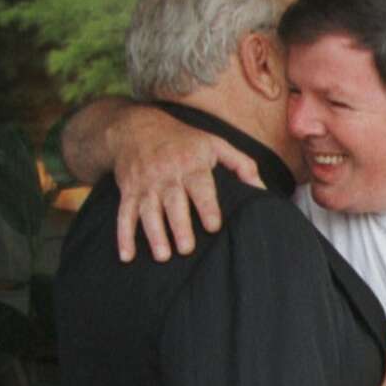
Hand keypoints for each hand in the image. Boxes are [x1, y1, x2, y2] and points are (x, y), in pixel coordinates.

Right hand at [111, 106, 263, 261]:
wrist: (136, 127)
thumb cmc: (184, 141)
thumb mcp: (215, 144)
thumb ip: (241, 165)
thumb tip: (262, 190)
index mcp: (192, 164)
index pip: (200, 186)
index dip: (206, 206)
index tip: (213, 226)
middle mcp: (167, 175)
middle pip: (172, 202)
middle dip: (178, 225)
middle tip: (187, 249)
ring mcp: (145, 184)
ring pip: (147, 211)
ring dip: (153, 234)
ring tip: (163, 256)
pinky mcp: (128, 192)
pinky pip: (123, 214)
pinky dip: (122, 236)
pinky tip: (127, 257)